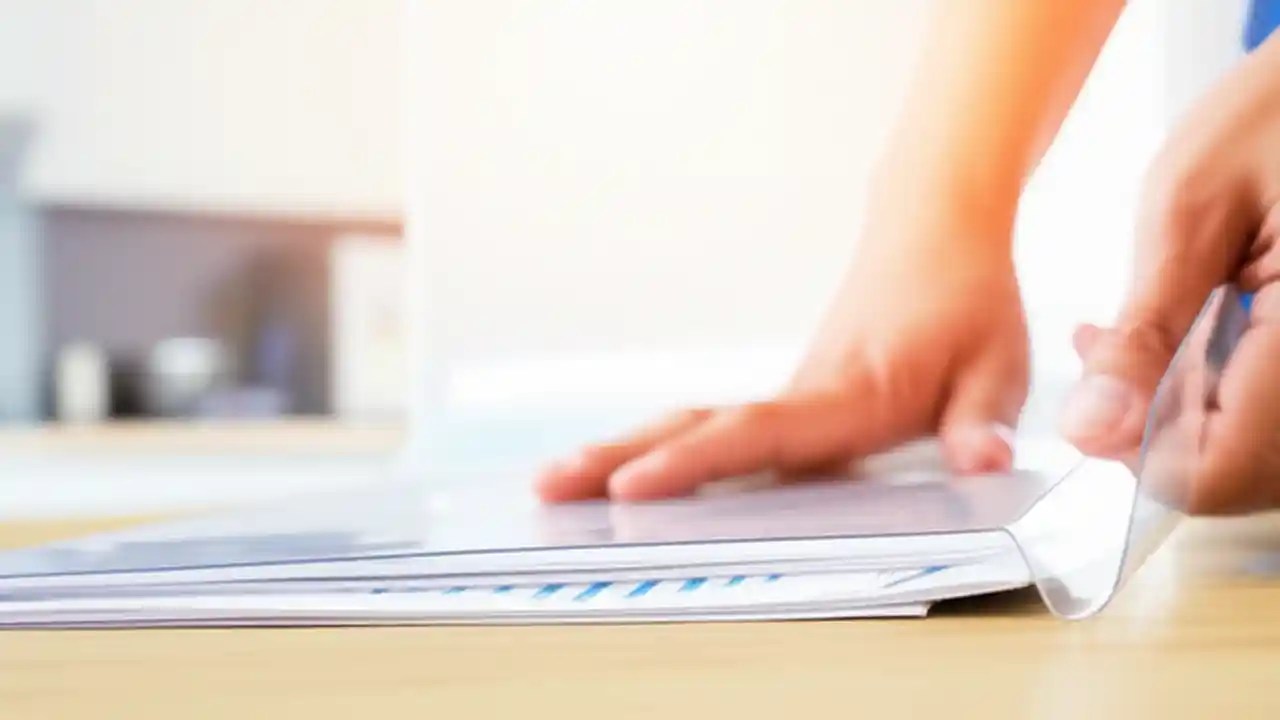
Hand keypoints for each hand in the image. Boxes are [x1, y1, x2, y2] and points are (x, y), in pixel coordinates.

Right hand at [536, 210, 1029, 501]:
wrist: (936, 233)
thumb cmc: (966, 302)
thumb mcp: (998, 367)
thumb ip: (980, 423)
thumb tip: (982, 468)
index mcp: (849, 396)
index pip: (758, 432)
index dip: (693, 462)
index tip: (633, 485)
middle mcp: (802, 395)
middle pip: (696, 428)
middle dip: (618, 459)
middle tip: (548, 488)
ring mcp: (786, 396)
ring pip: (690, 424)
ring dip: (619, 450)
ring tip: (554, 481)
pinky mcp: (787, 401)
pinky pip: (709, 426)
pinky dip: (656, 446)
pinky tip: (620, 466)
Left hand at [1059, 33, 1279, 513]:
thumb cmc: (1278, 114)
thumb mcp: (1192, 210)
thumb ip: (1143, 332)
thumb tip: (1088, 430)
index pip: (1216, 471)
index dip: (1136, 456)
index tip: (1092, 408)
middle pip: (1239, 475)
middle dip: (1154, 436)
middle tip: (1105, 366)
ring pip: (1258, 455)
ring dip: (1185, 418)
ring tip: (1132, 344)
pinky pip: (1276, 417)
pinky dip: (1222, 396)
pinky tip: (1185, 341)